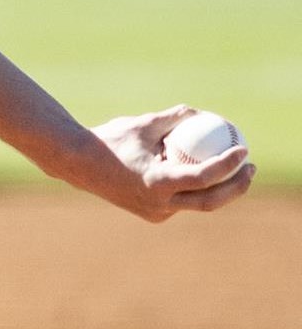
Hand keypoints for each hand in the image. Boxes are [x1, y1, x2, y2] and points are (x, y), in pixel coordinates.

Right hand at [88, 105, 254, 221]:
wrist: (78, 165)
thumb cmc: (109, 140)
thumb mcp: (142, 124)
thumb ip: (172, 119)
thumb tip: (200, 114)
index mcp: (157, 183)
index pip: (204, 177)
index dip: (229, 165)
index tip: (243, 149)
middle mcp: (159, 204)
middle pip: (210, 200)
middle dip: (237, 186)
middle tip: (250, 167)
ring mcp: (157, 212)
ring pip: (199, 204)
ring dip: (221, 189)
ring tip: (237, 171)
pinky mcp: (153, 214)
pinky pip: (184, 202)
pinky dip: (198, 189)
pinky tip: (207, 172)